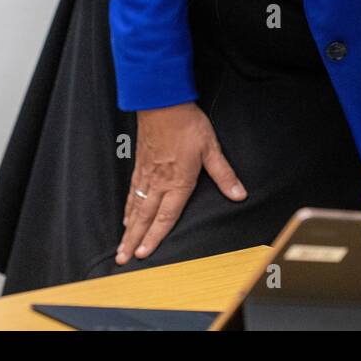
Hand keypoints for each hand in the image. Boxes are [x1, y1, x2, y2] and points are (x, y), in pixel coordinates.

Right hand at [117, 102, 245, 265]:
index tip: (145, 253)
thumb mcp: (211, 147)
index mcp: (178, 181)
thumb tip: (238, 194)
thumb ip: (223, 174)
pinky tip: (125, 215)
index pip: (166, 216)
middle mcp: (159, 181)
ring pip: (135, 206)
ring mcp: (147, 173)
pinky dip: (127, 206)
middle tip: (122, 258)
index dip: (155, 236)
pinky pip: (132, 190)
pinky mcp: (140, 163)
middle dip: (134, 239)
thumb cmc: (186, 123)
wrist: (161, 102)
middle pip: (144, 216)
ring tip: (121, 244)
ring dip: (128, 228)